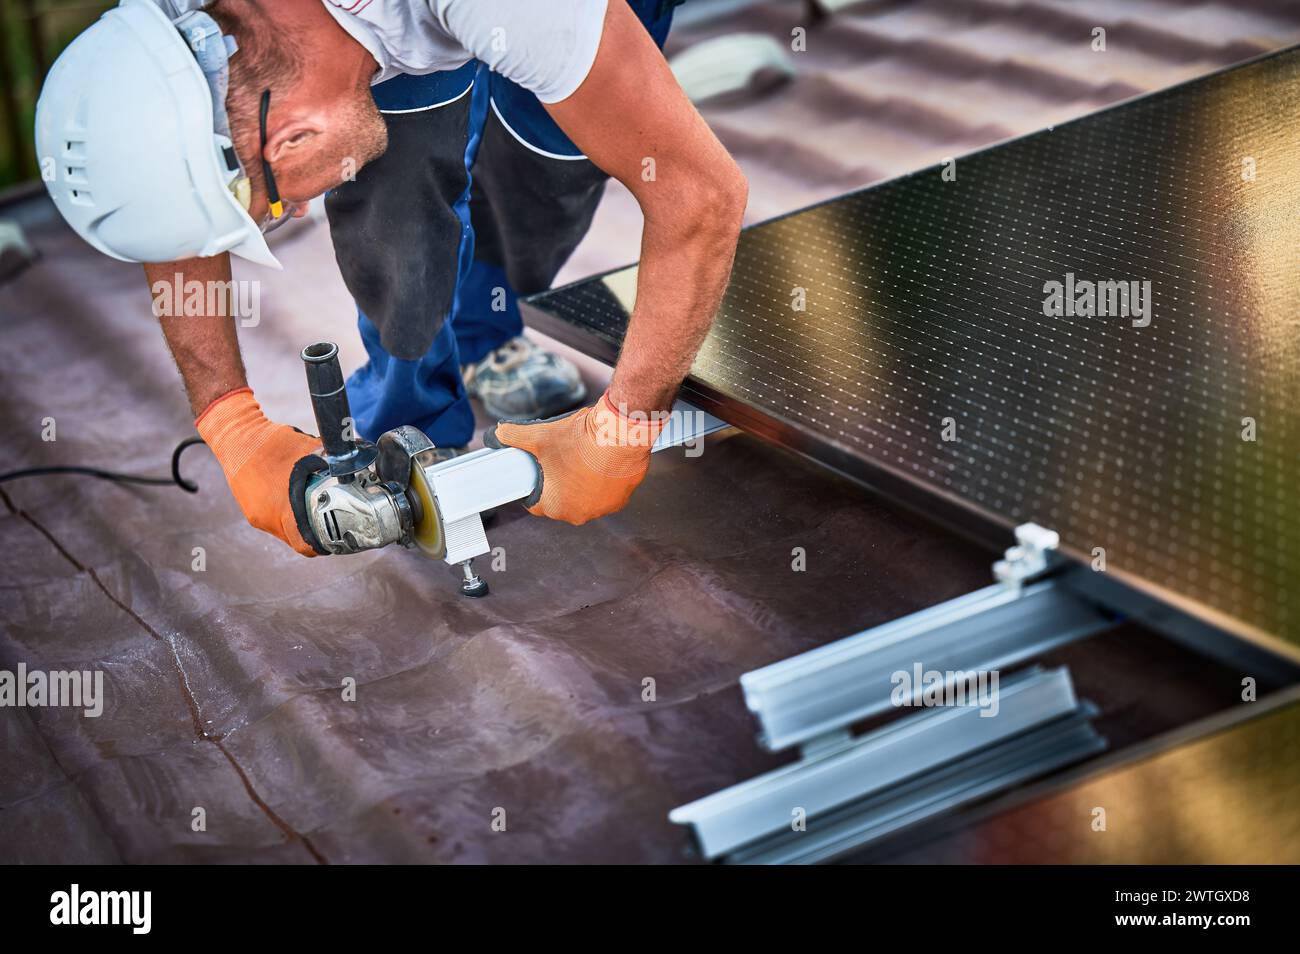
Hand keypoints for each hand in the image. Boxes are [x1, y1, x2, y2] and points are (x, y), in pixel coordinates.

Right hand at [195, 388, 325, 555]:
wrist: (236, 435)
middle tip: (330, 520)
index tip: (335, 537)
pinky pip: (272, 517)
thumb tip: (356, 464)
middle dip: (313, 531)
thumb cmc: (270, 442)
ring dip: (299, 521)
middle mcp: (265, 518)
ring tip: (311, 506)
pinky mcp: (249, 507)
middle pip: (296, 538)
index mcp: (280, 511)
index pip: (304, 544)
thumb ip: (334, 463)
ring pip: (284, 529)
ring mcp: (255, 514)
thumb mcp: (309, 450)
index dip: (322, 543)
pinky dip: (285, 512)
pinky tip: (292, 496)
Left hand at [486, 392, 663, 524]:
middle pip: (562, 502)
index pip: (537, 504)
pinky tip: (601, 465)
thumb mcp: (539, 436)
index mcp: (555, 506)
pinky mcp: (621, 499)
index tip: (539, 475)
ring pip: (585, 499)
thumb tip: (497, 434)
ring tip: (582, 461)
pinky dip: (602, 483)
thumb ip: (514, 437)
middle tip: (560, 463)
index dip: (535, 488)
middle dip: (560, 486)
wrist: (619, 436)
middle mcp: (579, 514)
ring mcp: (603, 509)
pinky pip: (606, 494)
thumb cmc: (580, 441)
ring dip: (582, 486)